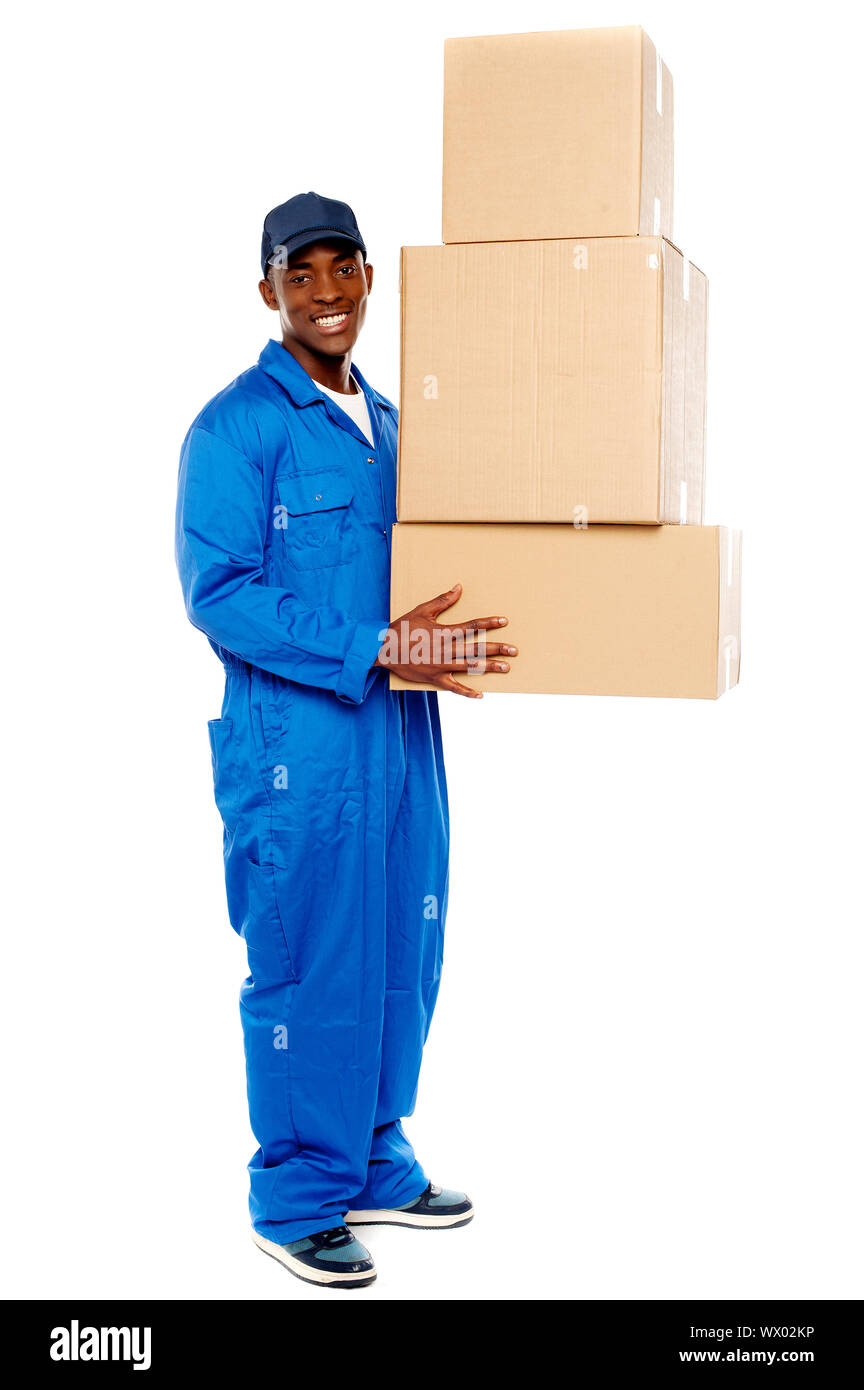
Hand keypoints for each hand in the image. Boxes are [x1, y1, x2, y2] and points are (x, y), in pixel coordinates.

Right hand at [374, 582, 517, 697]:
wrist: (382, 650)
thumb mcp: (422, 610)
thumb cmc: (402, 628)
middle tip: (514, 651)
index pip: (471, 626)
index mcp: (443, 632)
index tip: (504, 621)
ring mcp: (441, 665)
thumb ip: (442, 600)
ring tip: (506, 668)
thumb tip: (459, 587)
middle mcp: (445, 649)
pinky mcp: (435, 678)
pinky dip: (467, 692)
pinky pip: (454, 687)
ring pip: (470, 667)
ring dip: (489, 668)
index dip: (489, 623)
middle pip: (476, 648)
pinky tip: (481, 694)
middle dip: (497, 649)